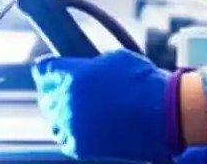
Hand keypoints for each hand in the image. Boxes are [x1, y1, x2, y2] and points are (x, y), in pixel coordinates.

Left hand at [32, 50, 177, 161]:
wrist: (162, 113)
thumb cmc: (142, 81)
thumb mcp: (113, 58)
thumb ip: (88, 64)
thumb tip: (80, 67)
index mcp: (72, 76)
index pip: (44, 70)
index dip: (48, 68)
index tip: (49, 69)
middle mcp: (66, 101)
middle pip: (46, 95)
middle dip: (53, 90)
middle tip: (61, 89)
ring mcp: (73, 126)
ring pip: (53, 119)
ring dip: (59, 113)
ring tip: (71, 110)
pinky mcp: (82, 147)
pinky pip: (65, 139)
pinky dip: (70, 133)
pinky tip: (80, 128)